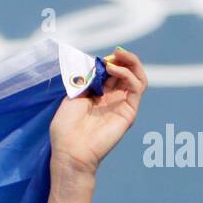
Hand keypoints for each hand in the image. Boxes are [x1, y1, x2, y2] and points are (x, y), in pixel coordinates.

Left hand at [48, 48, 146, 176]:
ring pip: (137, 77)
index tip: (100, 58)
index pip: (110, 73)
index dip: (108, 62)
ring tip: (118, 56)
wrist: (71, 151)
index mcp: (97, 96)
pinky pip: (137, 87)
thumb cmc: (65, 128)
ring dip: (131, 62)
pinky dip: (128, 74)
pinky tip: (114, 70)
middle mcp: (111, 99)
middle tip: (116, 52)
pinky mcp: (129, 111)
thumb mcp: (72, 97)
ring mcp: (122, 105)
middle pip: (126, 73)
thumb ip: (85, 80)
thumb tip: (96, 65)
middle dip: (122, 58)